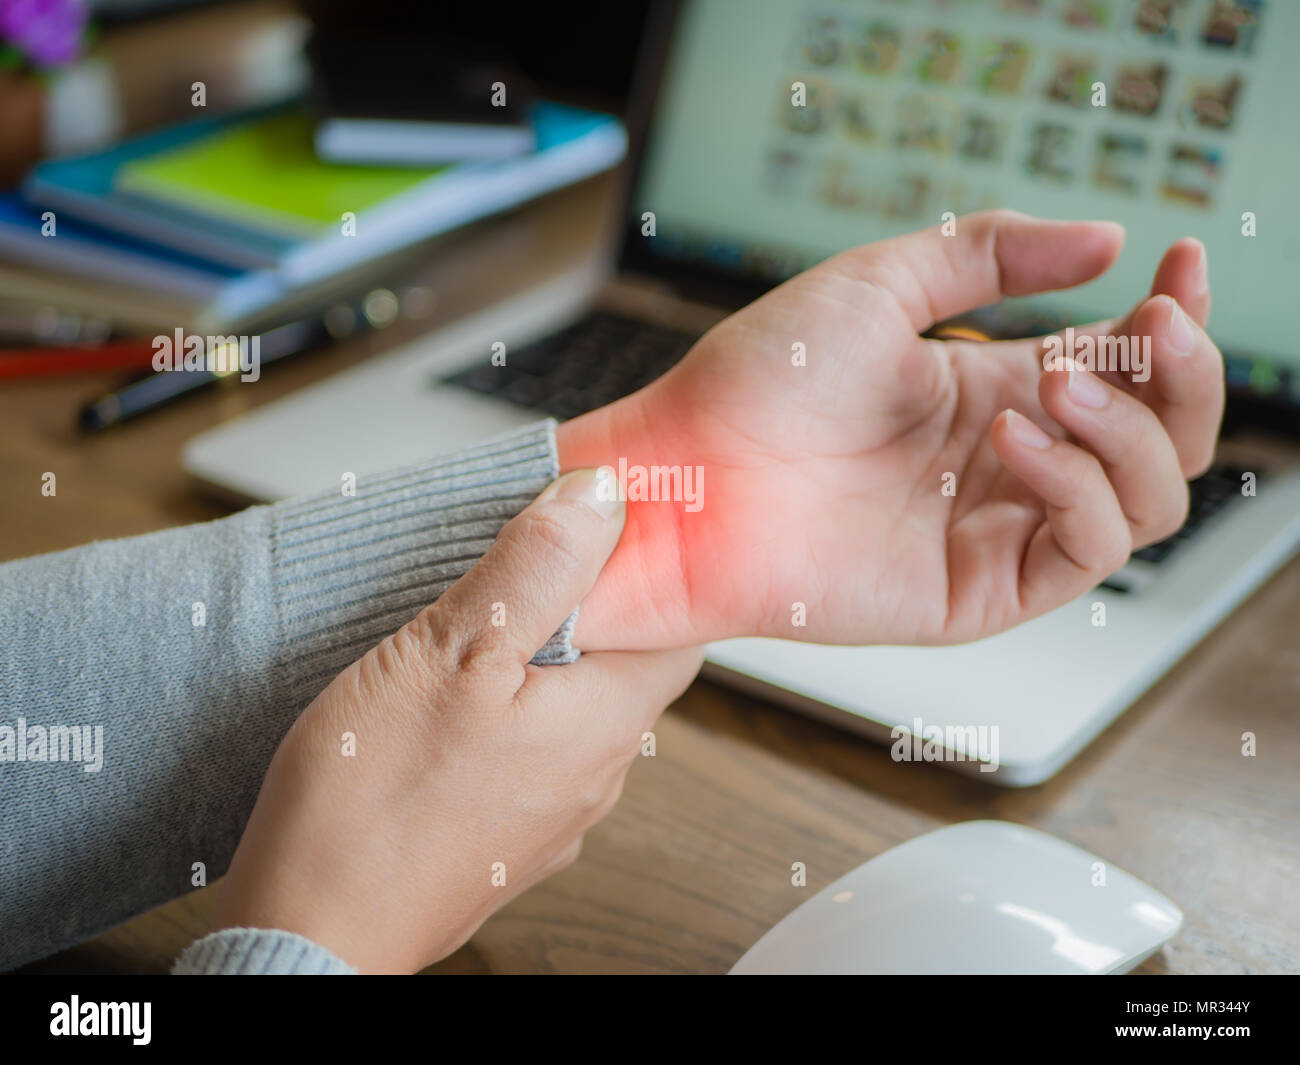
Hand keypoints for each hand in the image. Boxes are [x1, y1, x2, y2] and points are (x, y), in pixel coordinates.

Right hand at [210, 468, 702, 972]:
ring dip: (535, 664)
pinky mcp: (504, 837)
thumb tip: (600, 498)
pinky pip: (526, 753)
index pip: (677, 628)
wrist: (308, 931)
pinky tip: (444, 705)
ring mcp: (552, 815)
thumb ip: (537, 569)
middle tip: (518, 565)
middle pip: (620, 666)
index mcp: (606, 722)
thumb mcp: (453, 652)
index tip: (597, 530)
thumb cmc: (371, 805)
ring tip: (468, 629)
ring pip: (568, 709)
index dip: (644, 570)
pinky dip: (503, 714)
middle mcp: (596, 776)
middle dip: (581, 611)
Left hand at [559, 210, 1223, 648]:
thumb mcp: (880, 286)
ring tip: (1056, 382)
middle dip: (1182, 378)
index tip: (1183, 264)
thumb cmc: (759, 382)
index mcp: (990, 391)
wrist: (689, 475)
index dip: (1168, 321)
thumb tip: (1105, 239)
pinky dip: (1076, 488)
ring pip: (1144, 500)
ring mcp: (994, 532)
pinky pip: (1083, 552)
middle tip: (1157, 326)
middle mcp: (1006, 464)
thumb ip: (991, 255)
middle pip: (1159, 440)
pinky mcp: (974, 592)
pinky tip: (1013, 436)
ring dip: (1130, 431)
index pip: (1123, 366)